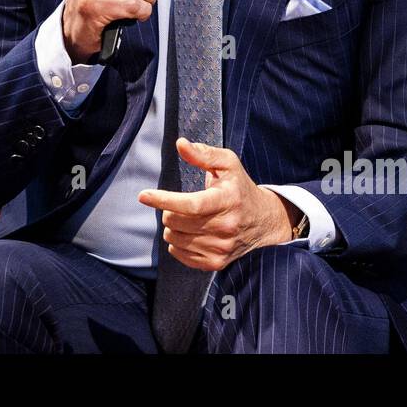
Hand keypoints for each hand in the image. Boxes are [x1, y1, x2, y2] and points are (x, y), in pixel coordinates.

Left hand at [137, 139, 295, 271]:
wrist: (264, 220)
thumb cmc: (240, 186)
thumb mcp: (227, 163)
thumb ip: (203, 154)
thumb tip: (180, 144)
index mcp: (227, 200)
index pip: (191, 204)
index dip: (164, 200)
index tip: (143, 195)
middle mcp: (225, 227)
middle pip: (176, 222)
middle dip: (168, 210)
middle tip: (179, 204)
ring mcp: (221, 248)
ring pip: (174, 238)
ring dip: (172, 226)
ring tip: (186, 217)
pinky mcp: (216, 262)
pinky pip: (180, 254)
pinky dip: (177, 242)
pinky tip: (189, 232)